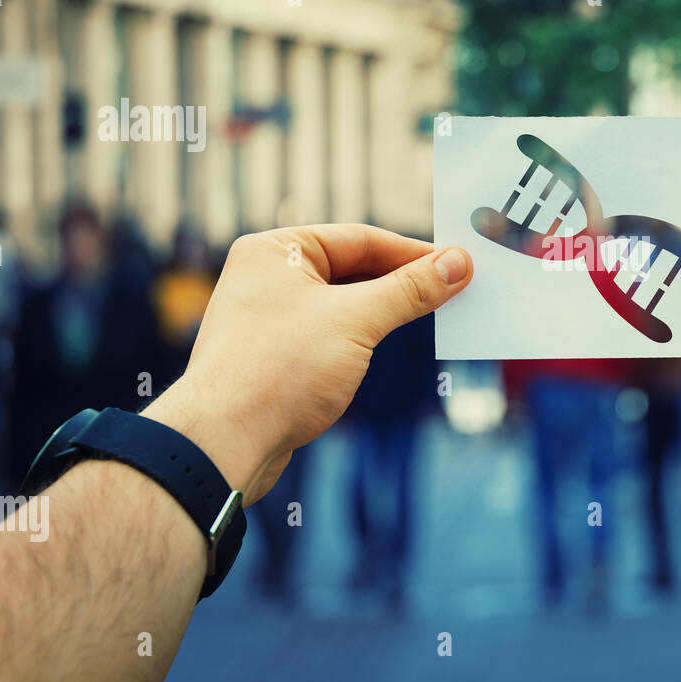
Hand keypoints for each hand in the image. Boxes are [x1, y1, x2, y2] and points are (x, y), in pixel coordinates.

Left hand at [144, 225, 471, 503]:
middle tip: (454, 289)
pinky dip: (364, 337)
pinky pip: (331, 334)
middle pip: (353, 269)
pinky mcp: (275, 356)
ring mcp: (270, 318)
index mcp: (276, 251)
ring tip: (432, 315)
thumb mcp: (356, 321)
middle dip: (402, 281)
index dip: (413, 252)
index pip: (359, 239)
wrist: (223, 442)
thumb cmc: (277, 370)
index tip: (457, 263)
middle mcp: (268, 277)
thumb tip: (457, 264)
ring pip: (343, 304)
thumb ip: (410, 290)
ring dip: (386, 310)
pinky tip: (389, 346)